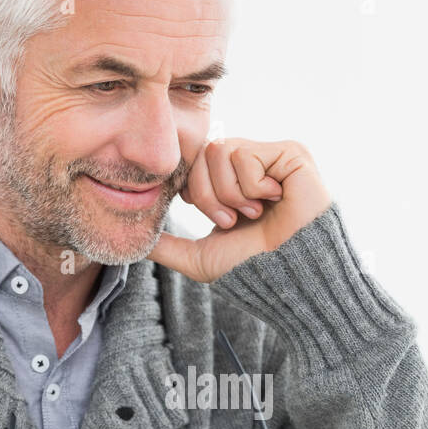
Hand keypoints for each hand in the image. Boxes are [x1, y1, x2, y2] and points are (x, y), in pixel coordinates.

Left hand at [147, 137, 331, 281]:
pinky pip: (246, 154)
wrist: (288, 277)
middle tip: (233, 221)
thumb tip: (137, 242)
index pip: (194, 162)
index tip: (219, 219)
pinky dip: (253, 187)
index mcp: (232, 183)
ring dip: (231, 194)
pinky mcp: (290, 153)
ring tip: (254, 214)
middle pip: (202, 153)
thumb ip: (168, 246)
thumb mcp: (199, 258)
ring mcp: (271, 157)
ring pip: (220, 151)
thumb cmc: (251, 269)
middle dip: (210, 195)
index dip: (195, 190)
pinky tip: (275, 201)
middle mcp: (252, 164)